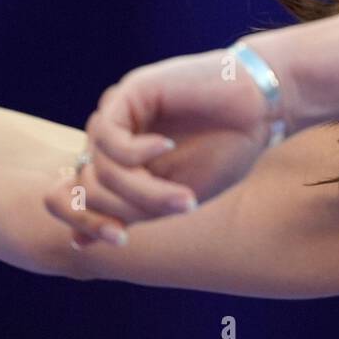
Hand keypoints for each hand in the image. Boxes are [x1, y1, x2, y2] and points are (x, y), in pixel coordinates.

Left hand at [44, 46, 282, 247]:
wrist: (262, 105)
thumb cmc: (228, 150)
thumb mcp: (177, 196)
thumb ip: (132, 212)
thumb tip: (77, 245)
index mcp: (121, 163)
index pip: (76, 195)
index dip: (86, 222)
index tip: (120, 240)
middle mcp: (114, 138)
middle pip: (87, 187)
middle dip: (129, 210)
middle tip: (179, 208)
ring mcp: (119, 115)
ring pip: (100, 169)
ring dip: (143, 190)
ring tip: (184, 192)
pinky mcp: (129, 93)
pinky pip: (109, 137)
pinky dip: (137, 153)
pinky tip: (168, 146)